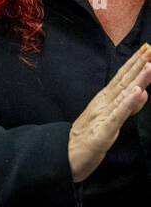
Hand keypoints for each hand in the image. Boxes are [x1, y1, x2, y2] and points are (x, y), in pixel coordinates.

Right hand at [69, 44, 150, 181]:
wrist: (64, 156)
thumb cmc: (86, 139)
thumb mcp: (109, 120)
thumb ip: (126, 105)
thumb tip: (142, 91)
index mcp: (103, 101)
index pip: (121, 79)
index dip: (133, 64)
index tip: (146, 49)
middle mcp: (102, 104)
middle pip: (122, 82)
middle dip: (137, 65)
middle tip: (150, 49)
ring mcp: (102, 116)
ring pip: (122, 95)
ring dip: (136, 79)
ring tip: (149, 65)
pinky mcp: (103, 131)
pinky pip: (118, 115)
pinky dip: (128, 102)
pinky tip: (137, 91)